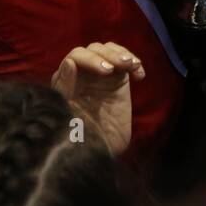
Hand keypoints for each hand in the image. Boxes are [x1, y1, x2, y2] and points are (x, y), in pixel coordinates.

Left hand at [51, 42, 144, 156]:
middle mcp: (82, 74)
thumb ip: (66, 88)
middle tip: (116, 69)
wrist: (99, 155)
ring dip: (121, 54)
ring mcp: (101, 76)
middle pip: (93, 50)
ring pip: (108, 51)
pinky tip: (139, 75)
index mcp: (66, 80)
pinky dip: (133, 62)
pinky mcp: (118, 81)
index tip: (106, 72)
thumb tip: (69, 62)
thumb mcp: (68, 115)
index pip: (75, 57)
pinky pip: (124, 61)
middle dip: (106, 56)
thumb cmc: (77, 138)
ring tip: (131, 65)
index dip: (90, 59)